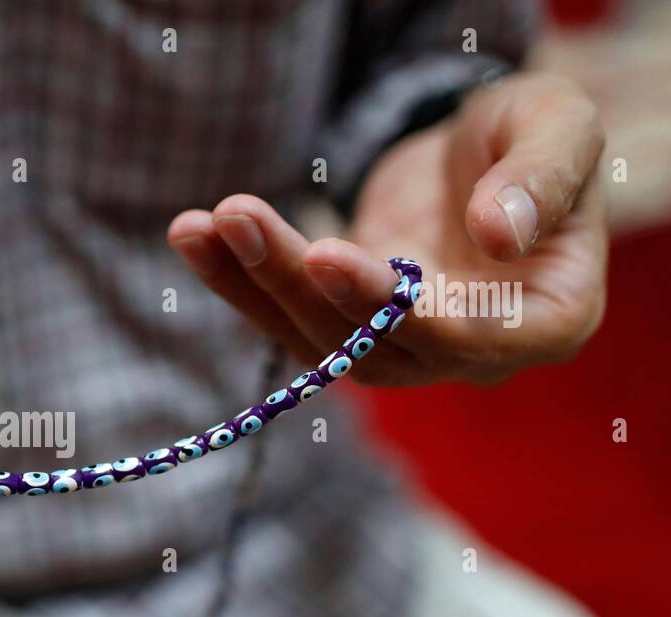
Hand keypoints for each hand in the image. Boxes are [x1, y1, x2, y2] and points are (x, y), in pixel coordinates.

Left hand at [168, 73, 607, 385]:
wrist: (484, 151)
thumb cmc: (534, 134)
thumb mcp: (559, 126)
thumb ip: (543, 175)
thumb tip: (499, 233)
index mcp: (548, 318)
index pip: (471, 338)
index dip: (396, 309)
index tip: (329, 254)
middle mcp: (473, 352)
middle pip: (376, 346)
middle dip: (300, 284)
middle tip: (240, 216)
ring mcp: (405, 349)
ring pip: (320, 340)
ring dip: (254, 282)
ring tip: (200, 225)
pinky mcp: (349, 327)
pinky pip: (287, 316)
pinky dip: (236, 278)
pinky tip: (192, 235)